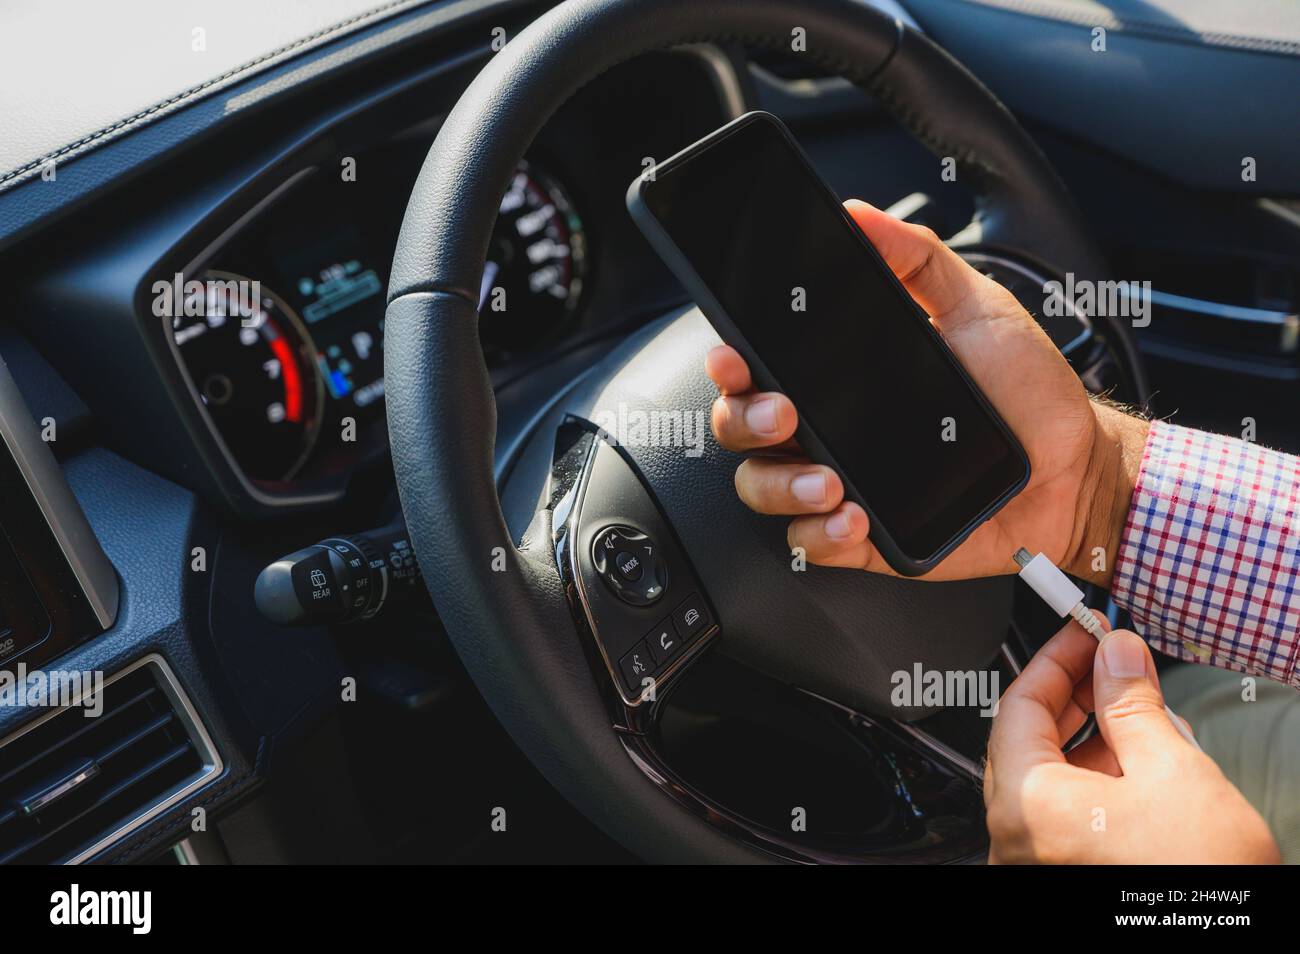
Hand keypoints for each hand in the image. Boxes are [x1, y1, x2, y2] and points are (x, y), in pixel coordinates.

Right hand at [704, 200, 1148, 584]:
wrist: (1076, 468)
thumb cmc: (1025, 389)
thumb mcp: (976, 306)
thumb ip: (917, 259)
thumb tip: (858, 215)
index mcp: (838, 374)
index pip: (758, 366)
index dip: (730, 364)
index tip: (734, 355)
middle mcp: (827, 430)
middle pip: (742, 428)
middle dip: (745, 421)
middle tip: (784, 415)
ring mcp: (840, 485)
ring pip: (763, 490)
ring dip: (781, 485)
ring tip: (829, 481)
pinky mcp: (865, 539)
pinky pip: (810, 545)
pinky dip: (820, 536)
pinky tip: (853, 518)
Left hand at [984, 623, 1278, 862]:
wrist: (1227, 952)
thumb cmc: (1198, 884)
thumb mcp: (1173, 772)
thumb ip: (1134, 704)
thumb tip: (1117, 655)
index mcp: (1025, 805)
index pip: (1019, 705)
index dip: (1056, 659)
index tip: (1085, 632)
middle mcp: (1015, 840)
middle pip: (1029, 741)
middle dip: (1076, 698)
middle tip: (1115, 666)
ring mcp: (1035, 865)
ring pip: (1051, 779)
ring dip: (1093, 740)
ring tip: (1144, 720)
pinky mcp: (1063, 878)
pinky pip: (1066, 816)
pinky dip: (1097, 783)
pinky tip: (1142, 770)